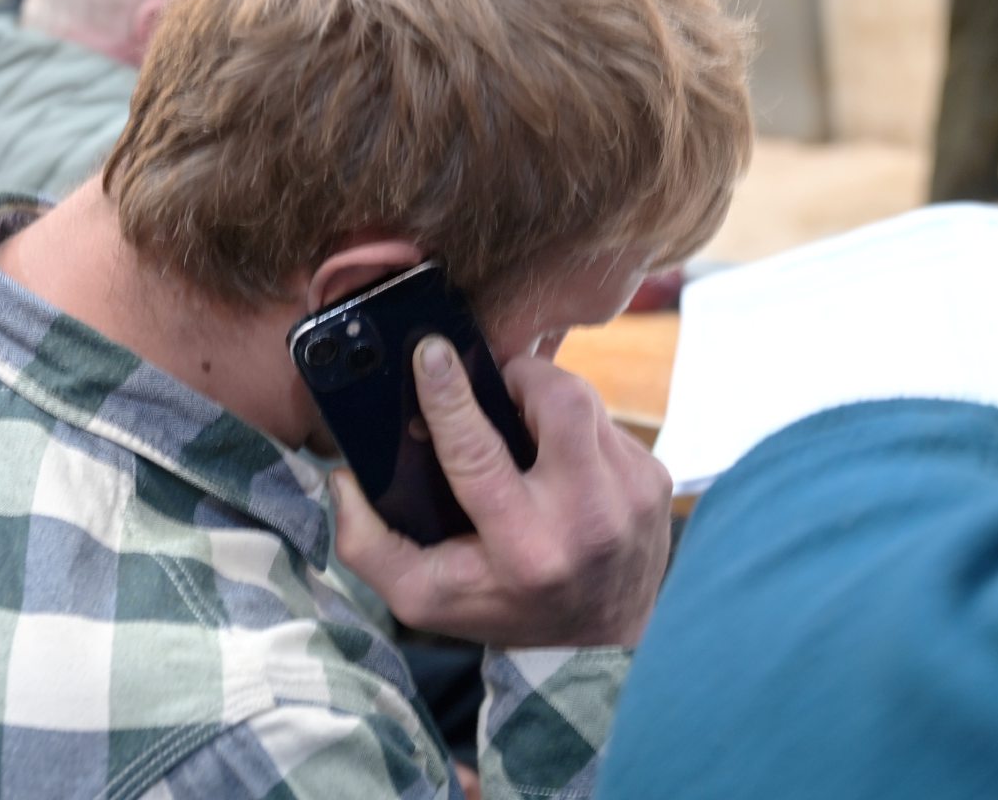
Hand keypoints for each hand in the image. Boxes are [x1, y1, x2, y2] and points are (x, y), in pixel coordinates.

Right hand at [332, 336, 672, 648]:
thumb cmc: (502, 611)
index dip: (449, 395)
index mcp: (525, 549)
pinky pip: (608, 426)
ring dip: (549, 400)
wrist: (601, 645)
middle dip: (522, 376)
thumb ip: (368, 544)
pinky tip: (563, 459)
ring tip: (525, 424)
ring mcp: (632, 498)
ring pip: (587, 402)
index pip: (479, 453)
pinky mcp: (656, 483)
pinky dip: (578, 430)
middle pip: (560, 401)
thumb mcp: (424, 597)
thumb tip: (341, 478)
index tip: (431, 351)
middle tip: (495, 385)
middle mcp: (587, 520)